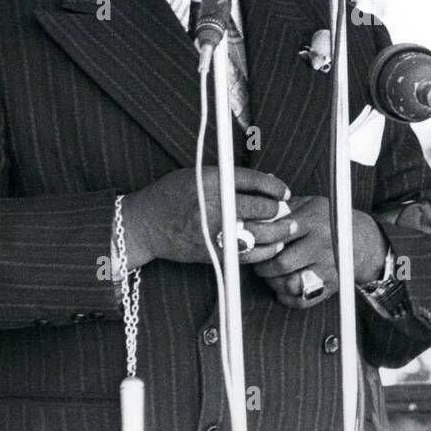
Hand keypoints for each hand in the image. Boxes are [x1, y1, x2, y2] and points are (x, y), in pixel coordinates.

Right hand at [119, 167, 291, 270]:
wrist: (143, 225)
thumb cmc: (172, 195)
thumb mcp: (198, 176)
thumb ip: (231, 179)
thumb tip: (269, 181)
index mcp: (209, 181)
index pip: (253, 180)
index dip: (275, 186)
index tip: (284, 191)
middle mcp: (212, 205)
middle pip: (260, 208)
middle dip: (278, 211)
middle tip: (286, 211)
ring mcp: (212, 232)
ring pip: (258, 234)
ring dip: (277, 232)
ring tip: (287, 229)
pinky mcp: (212, 253)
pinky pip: (246, 255)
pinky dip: (264, 251)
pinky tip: (272, 246)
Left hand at [251, 197, 388, 308]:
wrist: (365, 242)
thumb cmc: (329, 221)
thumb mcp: (311, 205)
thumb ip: (285, 209)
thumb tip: (256, 215)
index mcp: (313, 222)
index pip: (277, 235)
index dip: (261, 242)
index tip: (255, 244)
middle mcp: (321, 245)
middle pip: (281, 263)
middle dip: (263, 266)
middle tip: (260, 263)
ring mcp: (327, 268)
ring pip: (289, 284)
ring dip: (273, 282)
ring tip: (272, 275)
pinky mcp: (330, 286)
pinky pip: (301, 300)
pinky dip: (287, 297)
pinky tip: (284, 287)